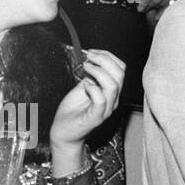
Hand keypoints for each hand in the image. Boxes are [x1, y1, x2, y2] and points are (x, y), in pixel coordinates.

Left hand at [49, 50, 124, 174]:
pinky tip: (84, 85)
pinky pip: (101, 101)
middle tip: (88, 56)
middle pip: (119, 74)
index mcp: (112, 91)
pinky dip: (93, 89)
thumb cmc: (72, 111)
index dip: (109, 56)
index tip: (93, 52)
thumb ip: (91, 76)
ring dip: (98, 71)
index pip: (121, 69)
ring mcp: (105, 110)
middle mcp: (113, 100)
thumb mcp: (83, 87)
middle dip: (104, 60)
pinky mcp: (95, 118)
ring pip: (113, 86)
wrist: (63, 133)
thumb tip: (93, 60)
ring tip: (85, 67)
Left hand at [139, 0, 184, 12]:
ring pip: (164, 3)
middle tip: (143, 9)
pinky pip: (172, 4)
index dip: (144, 3)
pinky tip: (160, 10)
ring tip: (151, 7)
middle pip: (156, 0)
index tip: (139, 9)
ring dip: (156, 7)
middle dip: (148, 6)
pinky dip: (165, 8)